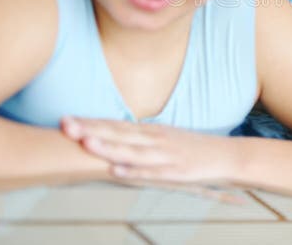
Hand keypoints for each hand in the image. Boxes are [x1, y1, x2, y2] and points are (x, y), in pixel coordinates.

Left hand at [61, 116, 237, 191]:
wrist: (226, 155)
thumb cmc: (193, 149)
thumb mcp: (166, 139)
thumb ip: (141, 140)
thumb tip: (117, 141)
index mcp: (151, 131)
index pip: (115, 124)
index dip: (90, 122)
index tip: (66, 119)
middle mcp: (155, 139)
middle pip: (118, 134)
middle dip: (91, 129)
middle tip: (65, 125)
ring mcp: (165, 155)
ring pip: (132, 150)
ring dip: (109, 147)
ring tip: (86, 143)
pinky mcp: (176, 171)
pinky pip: (152, 172)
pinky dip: (135, 171)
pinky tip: (118, 171)